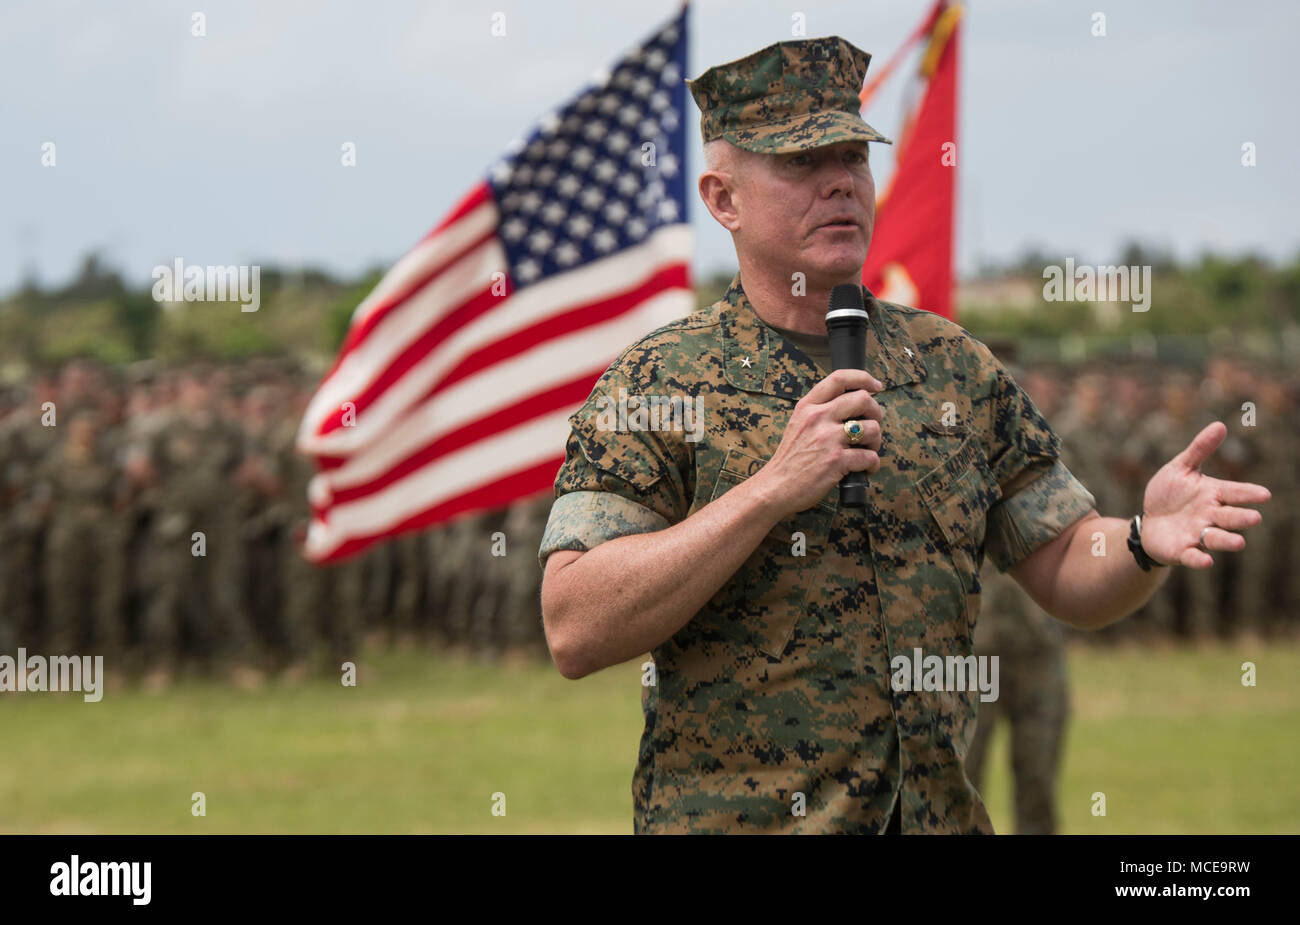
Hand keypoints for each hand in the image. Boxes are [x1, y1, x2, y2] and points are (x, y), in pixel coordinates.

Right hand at [751, 368, 883, 517]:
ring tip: (867, 450)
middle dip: (876, 412)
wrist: (776, 486)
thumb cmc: (790, 458)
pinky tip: (866, 469)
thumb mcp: (798, 424)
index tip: (875, 386)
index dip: (863, 378)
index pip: (839, 378)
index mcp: (808, 406)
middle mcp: (818, 418)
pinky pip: (870, 457)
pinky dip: (873, 464)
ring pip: (872, 428)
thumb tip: (854, 406)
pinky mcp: (837, 460)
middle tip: (873, 425)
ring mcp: (828, 438)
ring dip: (876, 441)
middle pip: (863, 399)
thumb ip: (820, 411)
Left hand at [1138, 421, 1270, 568]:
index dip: (1248, 494)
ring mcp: (1198, 534)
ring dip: (1227, 540)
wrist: (1149, 522)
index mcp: (1212, 494)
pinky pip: (1193, 556)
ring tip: (1239, 542)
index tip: (1264, 494)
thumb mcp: (1180, 468)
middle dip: (1241, 518)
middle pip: (1230, 517)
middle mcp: (1210, 516)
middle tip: (1254, 517)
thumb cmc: (1169, 494)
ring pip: (1217, 538)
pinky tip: (1206, 561)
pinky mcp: (1183, 551)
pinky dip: (1198, 559)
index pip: (1234, 493)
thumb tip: (1220, 425)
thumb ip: (1199, 449)